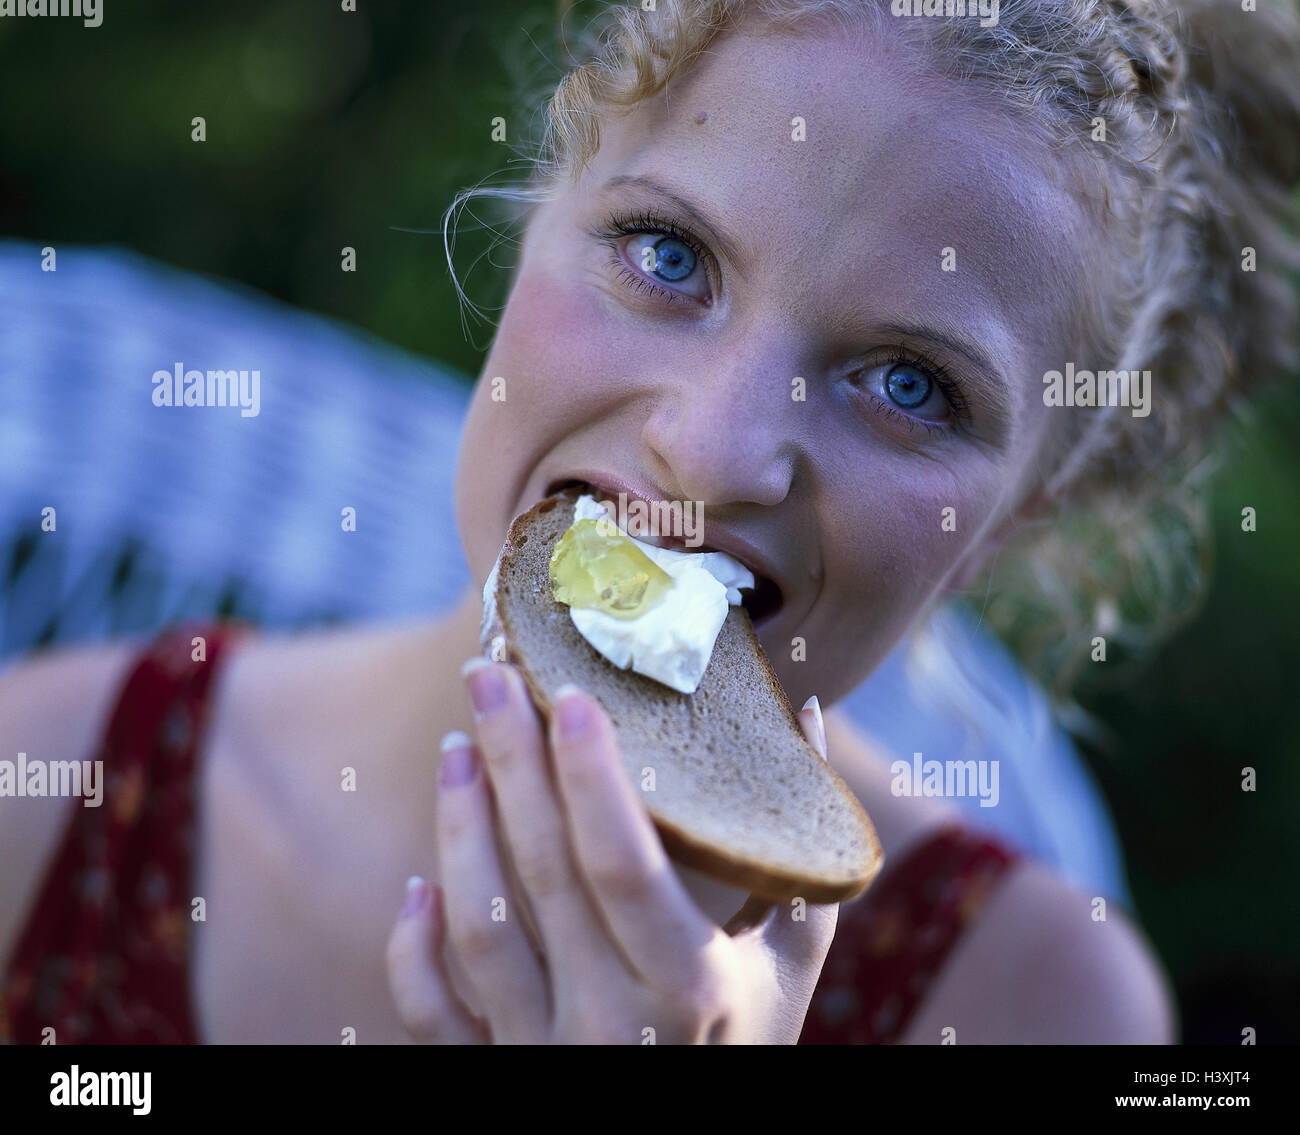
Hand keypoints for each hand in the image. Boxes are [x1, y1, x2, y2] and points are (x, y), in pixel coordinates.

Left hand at [385, 660, 837, 1043]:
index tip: (572, 694)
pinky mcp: (493, 1077)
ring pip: (480, 926)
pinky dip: (412, 951)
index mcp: (692, 988)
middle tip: (490, 675)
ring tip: (458, 749)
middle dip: (514, 759)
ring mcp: (544, 1054)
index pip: (625, 865)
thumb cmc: (748, 1044)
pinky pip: (432, 1013)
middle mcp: (612, 1023)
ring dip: (460, 827)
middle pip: (544, 870)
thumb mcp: (793, 962)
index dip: (593, 776)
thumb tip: (804, 714)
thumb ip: (801, 852)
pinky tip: (417, 886)